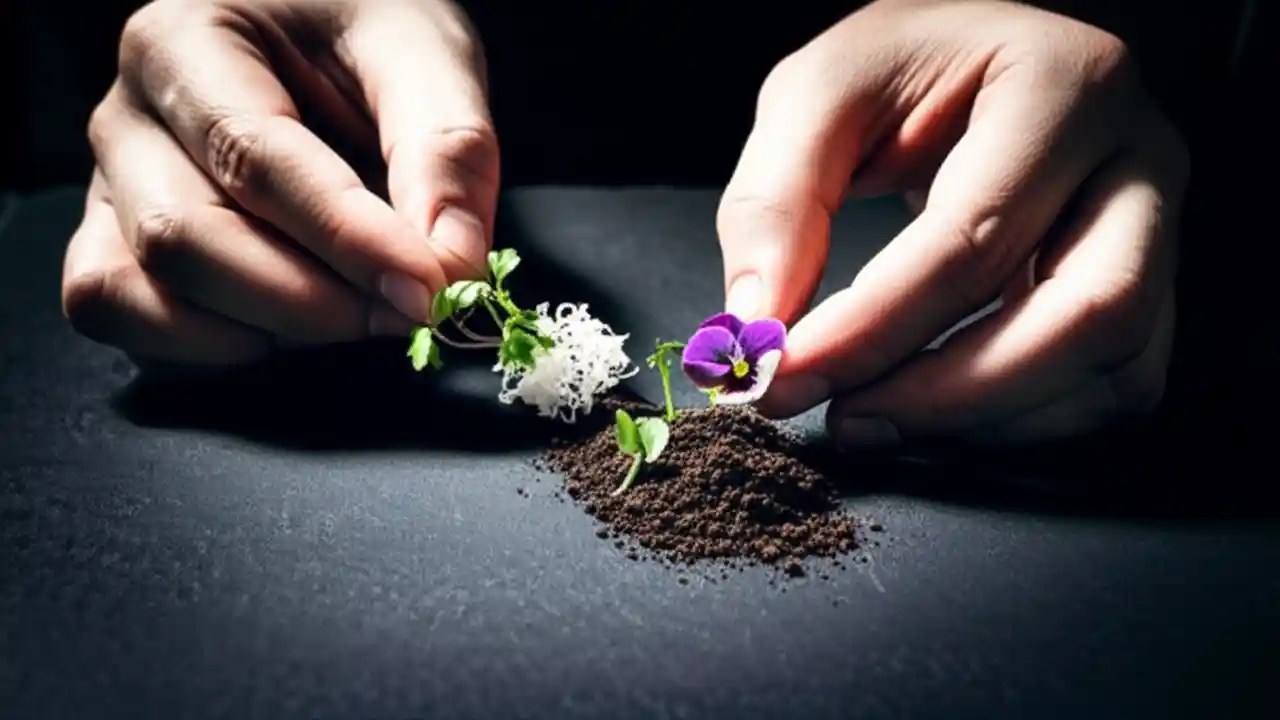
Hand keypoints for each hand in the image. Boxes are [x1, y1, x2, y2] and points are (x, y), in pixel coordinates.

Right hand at [61, 0, 497, 365]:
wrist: (332, 27)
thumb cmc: (367, 26)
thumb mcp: (424, 54)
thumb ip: (445, 153)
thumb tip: (452, 267)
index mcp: (186, 39)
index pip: (254, 159)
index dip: (347, 239)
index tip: (426, 288)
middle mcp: (127, 114)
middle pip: (186, 238)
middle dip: (313, 300)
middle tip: (410, 309)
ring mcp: (113, 186)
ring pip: (149, 289)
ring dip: (267, 328)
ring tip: (359, 309)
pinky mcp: (117, 244)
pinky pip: (123, 315)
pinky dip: (207, 345)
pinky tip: (288, 327)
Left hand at [718, 0, 1187, 446]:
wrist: (969, 65)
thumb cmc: (901, 71)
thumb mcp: (816, 97)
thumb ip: (773, 202)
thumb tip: (756, 324)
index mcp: (1066, 83)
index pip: (972, 237)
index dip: (873, 327)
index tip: (787, 375)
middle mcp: (1141, 156)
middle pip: (1083, 315)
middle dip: (950, 395)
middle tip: (845, 419)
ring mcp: (1159, 228)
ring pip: (1115, 368)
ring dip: (988, 422)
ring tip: (877, 418)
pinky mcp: (1151, 287)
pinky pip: (1117, 389)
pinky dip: (1024, 424)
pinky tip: (939, 411)